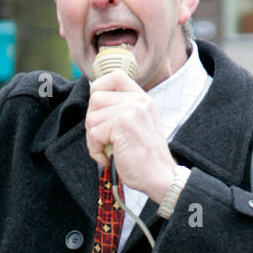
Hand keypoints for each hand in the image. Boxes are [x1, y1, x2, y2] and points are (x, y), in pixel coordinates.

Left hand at [85, 69, 176, 203]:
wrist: (160, 177)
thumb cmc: (143, 157)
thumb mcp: (136, 125)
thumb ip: (120, 109)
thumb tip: (93, 99)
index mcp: (142, 98)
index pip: (114, 76)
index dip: (99, 89)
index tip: (100, 111)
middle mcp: (138, 100)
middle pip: (96, 98)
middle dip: (92, 121)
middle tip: (104, 140)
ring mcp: (132, 110)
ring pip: (92, 116)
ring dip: (93, 138)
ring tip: (107, 150)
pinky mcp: (123, 124)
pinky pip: (93, 133)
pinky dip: (95, 149)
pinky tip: (108, 158)